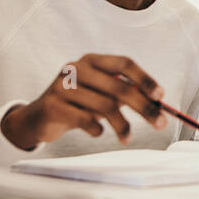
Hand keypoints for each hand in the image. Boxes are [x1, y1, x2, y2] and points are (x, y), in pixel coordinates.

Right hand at [1, 54, 168, 150]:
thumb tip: (158, 103)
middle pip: (119, 87)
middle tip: (160, 123)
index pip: (124, 63)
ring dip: (123, 125)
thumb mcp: (102, 94)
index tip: (160, 96)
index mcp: (92, 60)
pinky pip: (86, 120)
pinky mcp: (52, 106)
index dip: (145, 79)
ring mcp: (62, 86)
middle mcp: (76, 68)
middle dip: (144, 108)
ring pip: (105, 106)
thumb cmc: (77, 104)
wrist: (38, 118)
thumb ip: (126, 93)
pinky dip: (98, 130)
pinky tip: (98, 132)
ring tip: (127, 137)